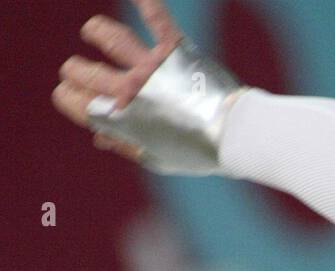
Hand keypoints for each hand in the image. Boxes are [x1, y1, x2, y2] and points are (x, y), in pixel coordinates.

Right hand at [52, 0, 184, 162]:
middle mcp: (131, 89)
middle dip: (75, 71)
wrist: (234, 136)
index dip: (69, 99)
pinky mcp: (176, 50)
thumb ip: (128, 145)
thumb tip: (101, 137)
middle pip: (86, 72)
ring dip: (97, 32)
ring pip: (110, 38)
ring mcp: (152, 67)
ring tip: (92, 32)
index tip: (70, 96)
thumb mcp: (158, 159)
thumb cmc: (199, 152)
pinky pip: (157, 19)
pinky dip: (147, 2)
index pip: (78, 103)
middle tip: (77, 70)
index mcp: (122, 119)